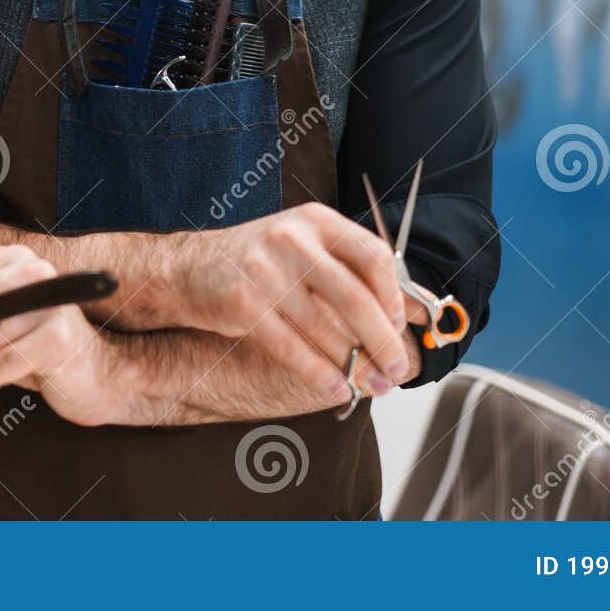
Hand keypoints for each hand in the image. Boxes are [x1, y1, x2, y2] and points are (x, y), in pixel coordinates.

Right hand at [170, 202, 419, 398]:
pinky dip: (320, 374)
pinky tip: (336, 390)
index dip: (395, 295)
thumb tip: (419, 310)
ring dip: (354, 364)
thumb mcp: (306, 249)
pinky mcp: (244, 303)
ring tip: (372, 385)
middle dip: (383, 340)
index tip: (403, 325)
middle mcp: (293, 238)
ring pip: (325, 328)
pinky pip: (292, 348)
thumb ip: (356, 272)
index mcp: (316, 221)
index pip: (374, 255)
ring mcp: (267, 270)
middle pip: (355, 296)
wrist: (190, 269)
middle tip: (396, 367)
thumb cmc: (258, 262)